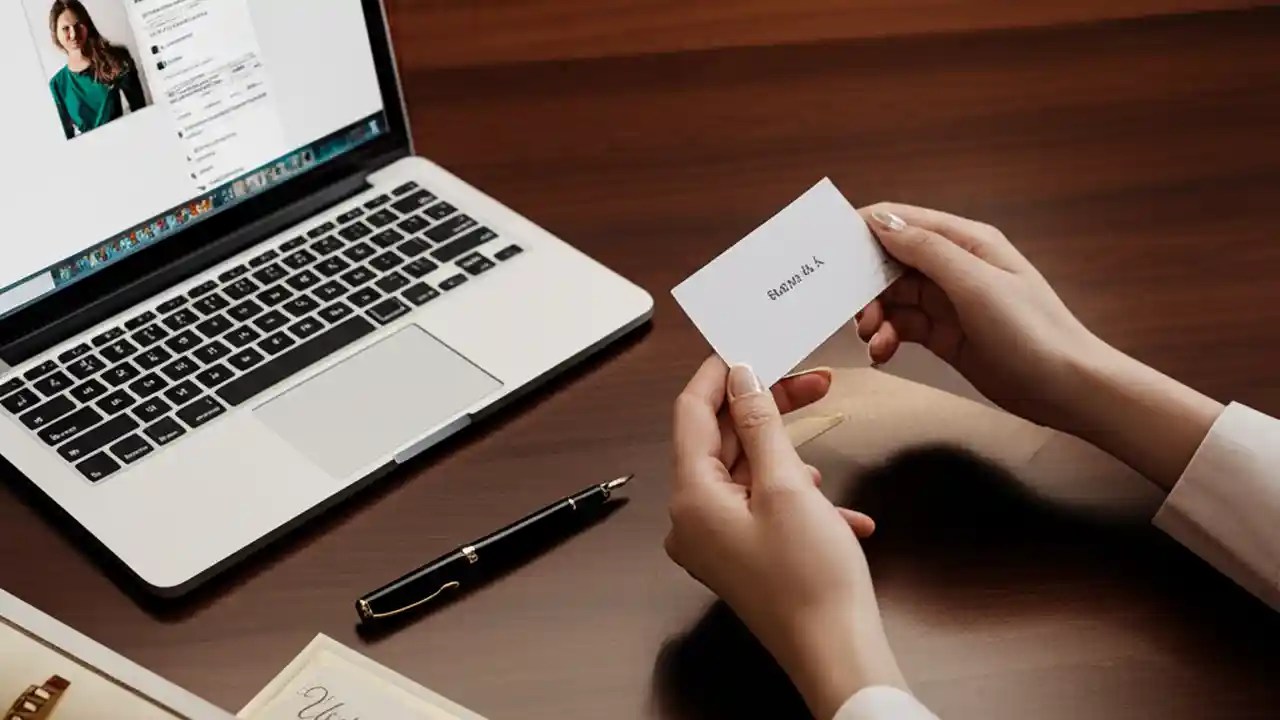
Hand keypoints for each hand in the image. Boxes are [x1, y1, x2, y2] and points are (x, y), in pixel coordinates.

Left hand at [667, 357, 906, 719]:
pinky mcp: (741, 556)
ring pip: (746, 474)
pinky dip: (798, 500)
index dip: (718, 374)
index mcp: (691, 497)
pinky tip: (842, 515)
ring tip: (825, 455)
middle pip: (720, 441)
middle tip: (810, 381)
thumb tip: (742, 378)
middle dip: (765, 410)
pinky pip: (762, 509)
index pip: (690, 413)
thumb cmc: (810, 579)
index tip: (745, 347)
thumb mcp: (786, 485)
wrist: (836, 654)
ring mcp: (715, 541)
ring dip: (786, 456)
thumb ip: (759, 424)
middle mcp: (692, 519)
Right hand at [856, 203, 1221, 489]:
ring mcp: (950, 302)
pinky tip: (883, 353)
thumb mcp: (976, 285)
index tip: (829, 251)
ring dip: (875, 317)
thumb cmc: (1032, 332)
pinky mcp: (947, 335)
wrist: (1068, 389)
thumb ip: (927, 250)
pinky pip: (904, 328)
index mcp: (966, 242)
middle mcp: (955, 267)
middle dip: (866, 286)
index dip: (863, 231)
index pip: (902, 222)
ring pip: (894, 299)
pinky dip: (888, 338)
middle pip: (891, 263)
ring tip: (873, 340)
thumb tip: (880, 219)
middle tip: (856, 313)